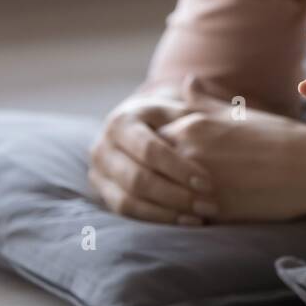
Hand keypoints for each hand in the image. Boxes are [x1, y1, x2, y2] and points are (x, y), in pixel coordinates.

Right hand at [87, 80, 216, 224]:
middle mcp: (102, 146)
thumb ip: (191, 103)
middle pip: (137, 178)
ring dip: (167, 212)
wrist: (141, 133)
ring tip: (199, 218)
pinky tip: (184, 222)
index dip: (178, 168)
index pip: (149, 149)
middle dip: (175, 195)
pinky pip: (126, 212)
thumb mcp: (178, 110)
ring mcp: (98, 171)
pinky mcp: (101, 192)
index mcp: (122, 121)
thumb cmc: (171, 121)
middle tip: (207, 206)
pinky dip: (156, 219)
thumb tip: (195, 82)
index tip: (207, 182)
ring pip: (129, 200)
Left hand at [153, 77, 305, 221]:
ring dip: (163, 200)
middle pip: (148, 168)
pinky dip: (180, 218)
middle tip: (165, 182)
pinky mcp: (210, 212)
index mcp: (192, 126)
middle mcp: (188, 152)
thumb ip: (204, 102)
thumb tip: (187, 81)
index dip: (153, 151)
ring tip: (181, 200)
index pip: (148, 140)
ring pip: (160, 195)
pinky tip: (194, 216)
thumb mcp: (236, 114)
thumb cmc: (276, 137)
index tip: (164, 158)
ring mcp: (197, 184)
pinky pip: (180, 218)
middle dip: (152, 176)